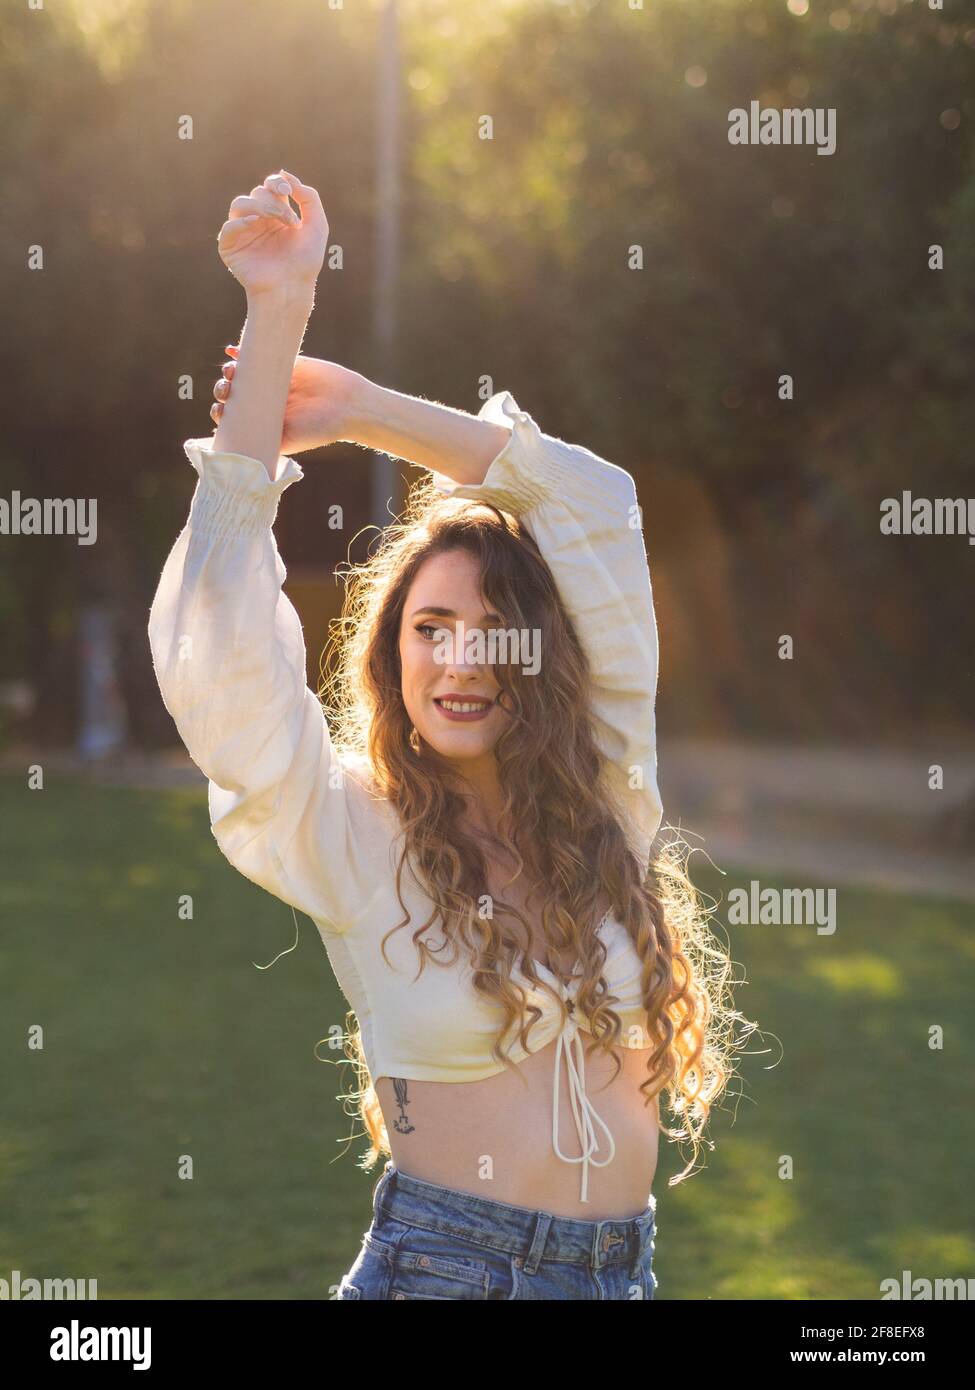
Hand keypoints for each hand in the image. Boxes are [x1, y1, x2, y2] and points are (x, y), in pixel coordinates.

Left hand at [211, 349, 364, 454]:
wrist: (348, 406)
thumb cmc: (320, 429)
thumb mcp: (288, 441)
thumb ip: (263, 440)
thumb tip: (231, 439)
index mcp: (264, 421)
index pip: (234, 416)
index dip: (221, 412)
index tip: (219, 411)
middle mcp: (266, 401)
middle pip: (234, 394)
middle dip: (223, 390)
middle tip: (226, 390)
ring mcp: (274, 380)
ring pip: (243, 373)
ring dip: (231, 372)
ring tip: (231, 371)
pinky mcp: (286, 362)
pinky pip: (261, 354)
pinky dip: (243, 351)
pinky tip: (233, 351)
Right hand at [217, 170, 327, 296]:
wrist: (292, 289)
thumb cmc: (306, 262)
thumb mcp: (317, 226)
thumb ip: (308, 197)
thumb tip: (284, 173)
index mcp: (277, 214)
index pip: (269, 187)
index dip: (276, 183)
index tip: (287, 190)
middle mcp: (259, 221)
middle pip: (257, 194)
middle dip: (274, 202)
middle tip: (290, 221)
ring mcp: (244, 233)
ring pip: (240, 204)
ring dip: (258, 206)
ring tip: (273, 220)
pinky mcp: (231, 248)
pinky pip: (228, 227)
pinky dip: (239, 222)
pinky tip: (254, 223)